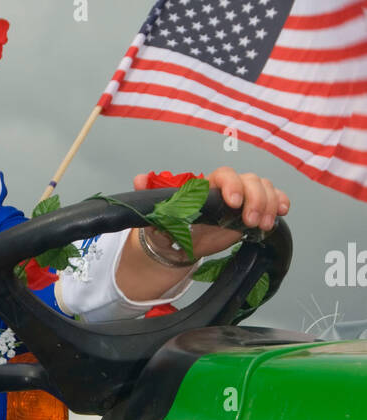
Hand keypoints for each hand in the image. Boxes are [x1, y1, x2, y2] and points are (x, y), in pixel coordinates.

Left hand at [133, 167, 290, 259]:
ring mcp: (243, 198)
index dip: (232, 185)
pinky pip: (274, 199)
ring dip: (269, 204)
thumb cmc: (171, 226)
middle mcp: (228, 188)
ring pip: (265, 188)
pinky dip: (280, 203)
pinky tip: (280, 214)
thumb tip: (140, 179)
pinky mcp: (253, 211)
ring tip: (262, 225)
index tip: (233, 203)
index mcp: (207, 186)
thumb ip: (151, 196)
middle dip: (255, 199)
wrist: (180, 244)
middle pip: (250, 180)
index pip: (224, 175)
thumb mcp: (158, 215)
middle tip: (251, 221)